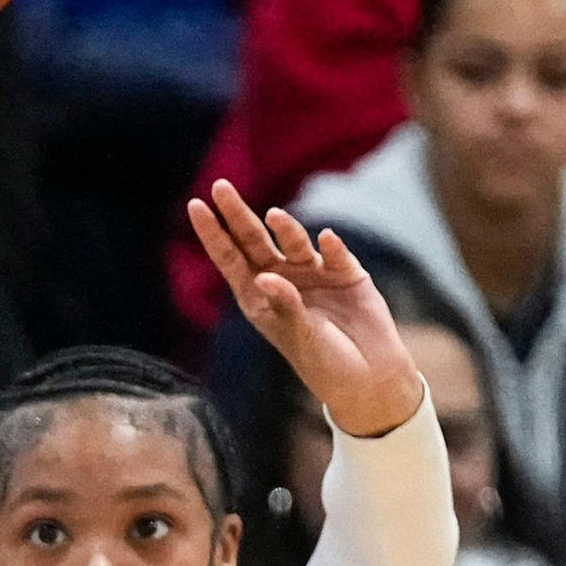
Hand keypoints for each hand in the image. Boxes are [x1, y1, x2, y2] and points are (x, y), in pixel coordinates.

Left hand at [188, 180, 429, 438]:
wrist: (369, 378)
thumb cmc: (325, 364)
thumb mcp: (300, 338)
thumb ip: (285, 307)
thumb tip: (266, 276)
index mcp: (259, 297)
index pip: (230, 258)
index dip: (213, 233)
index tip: (196, 204)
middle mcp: (282, 279)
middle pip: (254, 240)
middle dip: (238, 214)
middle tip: (220, 186)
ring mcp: (314, 273)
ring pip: (293, 242)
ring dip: (285, 228)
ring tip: (275, 217)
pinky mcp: (346, 273)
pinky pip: (335, 253)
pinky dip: (331, 246)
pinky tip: (327, 240)